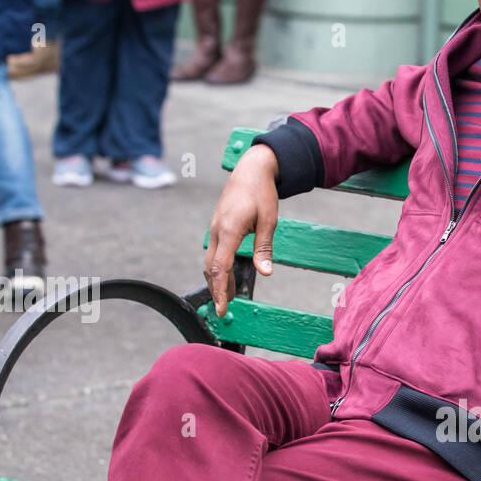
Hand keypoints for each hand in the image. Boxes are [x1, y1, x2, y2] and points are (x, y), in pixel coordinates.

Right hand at [204, 144, 278, 318]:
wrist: (251, 170)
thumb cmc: (262, 194)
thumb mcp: (269, 221)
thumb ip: (264, 248)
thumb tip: (265, 273)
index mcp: (229, 230)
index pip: (220, 267)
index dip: (220, 290)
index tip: (222, 308)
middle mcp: (216, 231)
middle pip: (211, 268)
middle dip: (216, 290)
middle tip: (224, 310)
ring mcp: (214, 229)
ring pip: (210, 262)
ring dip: (217, 281)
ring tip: (228, 298)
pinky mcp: (217, 227)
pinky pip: (214, 253)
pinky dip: (218, 268)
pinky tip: (228, 277)